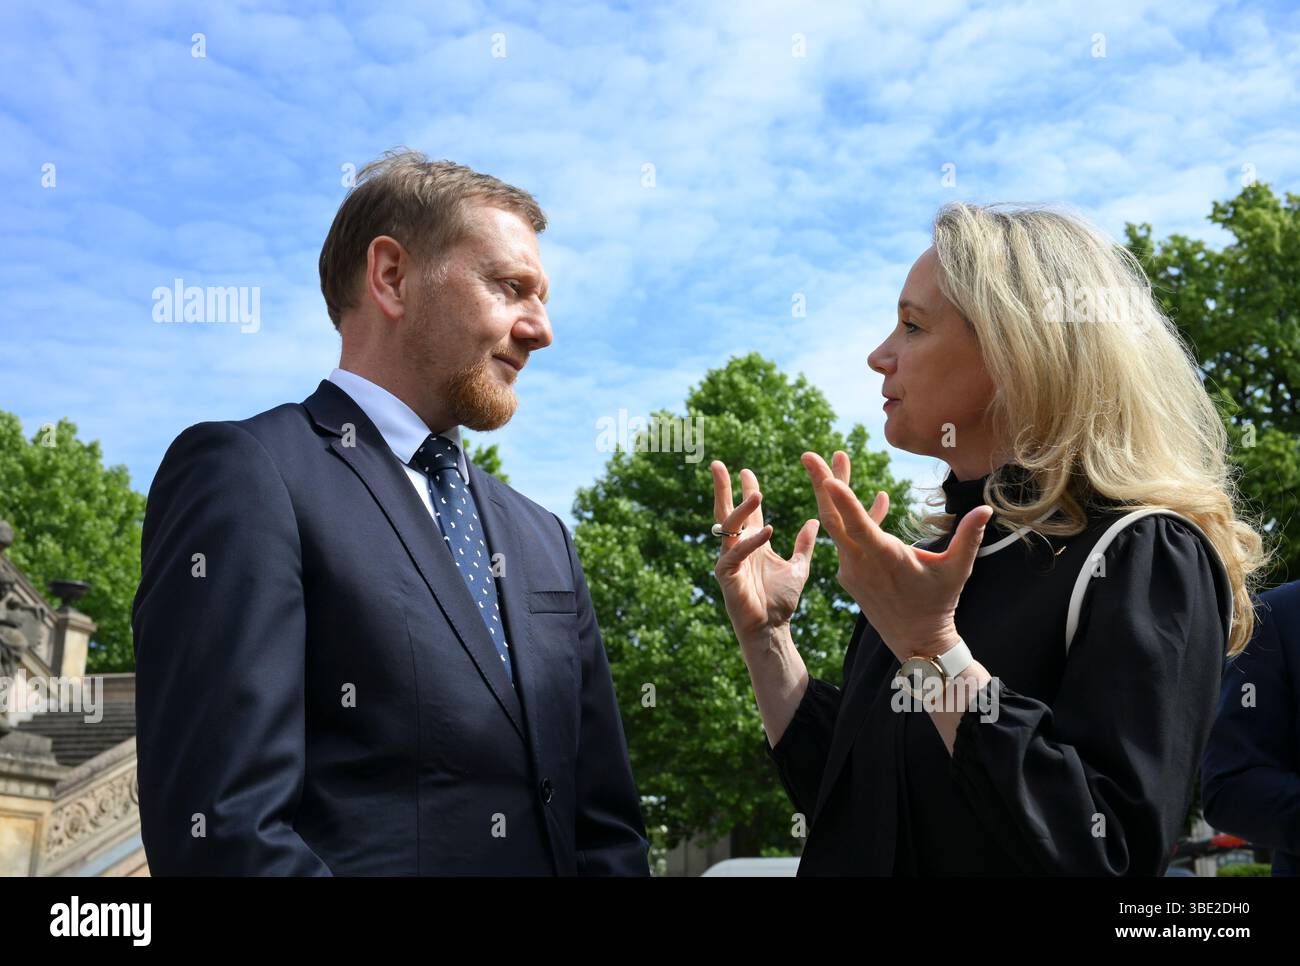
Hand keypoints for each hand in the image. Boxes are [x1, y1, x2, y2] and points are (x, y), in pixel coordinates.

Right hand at [710, 460, 818, 644]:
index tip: (745, 470)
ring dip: (740, 509)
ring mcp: (730, 560)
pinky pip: (735, 554)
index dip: (746, 490)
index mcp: (754, 543)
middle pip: (727, 511)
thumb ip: (804, 545)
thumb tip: (814, 521)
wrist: (772, 629)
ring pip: (729, 528)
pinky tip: (765, 531)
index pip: (749, 512)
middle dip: (722, 488)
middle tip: (717, 464)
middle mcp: (739, 547)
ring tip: (756, 493)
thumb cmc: (781, 601)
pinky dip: (750, 542)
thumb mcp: (799, 567)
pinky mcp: (726, 576)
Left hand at [800, 450, 992, 661]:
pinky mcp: (849, 573)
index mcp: (886, 560)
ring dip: (836, 493)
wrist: (915, 639)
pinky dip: (857, 517)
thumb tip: (986, 509)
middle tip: (808, 454)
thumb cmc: (940, 602)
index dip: (845, 502)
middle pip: (834, 519)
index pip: (860, 528)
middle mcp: (861, 564)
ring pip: (837, 526)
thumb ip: (969, 537)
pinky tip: (882, 501)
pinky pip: (847, 539)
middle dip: (821, 483)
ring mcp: (851, 569)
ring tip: (838, 459)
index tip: (828, 478)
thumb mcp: (958, 569)